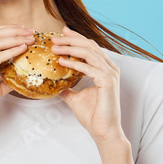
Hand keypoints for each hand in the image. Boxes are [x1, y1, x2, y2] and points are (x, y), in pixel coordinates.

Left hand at [51, 27, 124, 142]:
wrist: (103, 131)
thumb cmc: (93, 115)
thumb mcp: (75, 97)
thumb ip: (66, 88)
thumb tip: (52, 84)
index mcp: (105, 69)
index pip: (90, 47)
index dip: (76, 38)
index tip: (62, 32)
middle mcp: (110, 69)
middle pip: (90, 46)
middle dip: (71, 39)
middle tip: (54, 37)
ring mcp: (110, 74)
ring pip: (90, 53)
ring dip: (70, 49)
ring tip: (55, 47)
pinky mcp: (108, 82)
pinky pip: (89, 68)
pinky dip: (75, 64)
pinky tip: (62, 62)